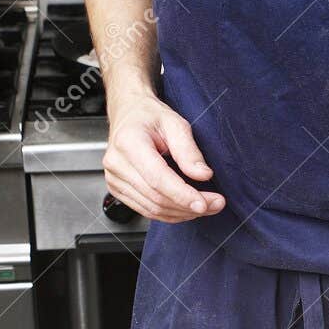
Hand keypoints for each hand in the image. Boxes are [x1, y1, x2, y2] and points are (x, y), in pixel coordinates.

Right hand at [104, 93, 224, 221]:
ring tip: (206, 207)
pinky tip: (186, 208)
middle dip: (189, 206)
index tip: (205, 204)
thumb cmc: (149, 116)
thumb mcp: (175, 123)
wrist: (128, 114)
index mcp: (128, 142)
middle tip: (215, 204)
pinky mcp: (117, 190)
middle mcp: (117, 163)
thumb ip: (188, 150)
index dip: (182, 195)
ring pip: (152, 209)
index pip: (157, 178)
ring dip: (182, 213)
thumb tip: (203, 175)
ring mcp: (113, 179)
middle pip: (156, 197)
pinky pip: (146, 210)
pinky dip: (169, 214)